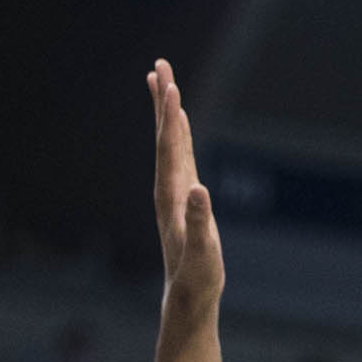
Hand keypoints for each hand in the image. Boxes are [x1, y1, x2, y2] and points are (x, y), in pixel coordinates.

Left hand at [147, 59, 222, 312]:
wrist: (187, 297)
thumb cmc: (197, 278)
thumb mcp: (202, 253)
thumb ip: (199, 222)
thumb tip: (200, 190)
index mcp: (170, 196)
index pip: (169, 148)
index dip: (170, 117)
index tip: (171, 85)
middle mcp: (167, 188)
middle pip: (163, 136)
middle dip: (162, 101)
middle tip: (160, 65)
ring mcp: (174, 191)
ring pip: (169, 142)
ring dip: (167, 112)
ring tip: (163, 81)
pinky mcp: (183, 197)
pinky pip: (179, 155)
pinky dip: (179, 133)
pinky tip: (180, 121)